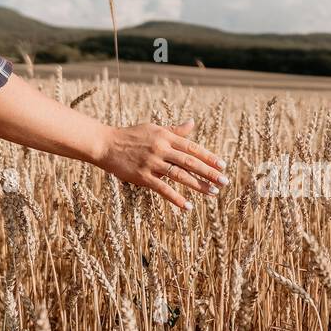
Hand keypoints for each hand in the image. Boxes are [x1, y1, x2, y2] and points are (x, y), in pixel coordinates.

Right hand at [91, 119, 227, 210]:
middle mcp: (161, 149)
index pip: (192, 148)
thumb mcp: (154, 129)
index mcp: (166, 137)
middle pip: (190, 162)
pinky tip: (188, 206)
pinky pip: (162, 189)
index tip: (223, 165)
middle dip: (209, 172)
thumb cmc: (132, 136)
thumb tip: (192, 123)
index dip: (209, 157)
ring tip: (213, 192)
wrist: (106, 144)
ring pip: (180, 175)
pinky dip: (176, 198)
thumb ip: (174, 130)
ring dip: (198, 185)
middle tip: (224, 182)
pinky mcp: (142, 176)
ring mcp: (152, 163)